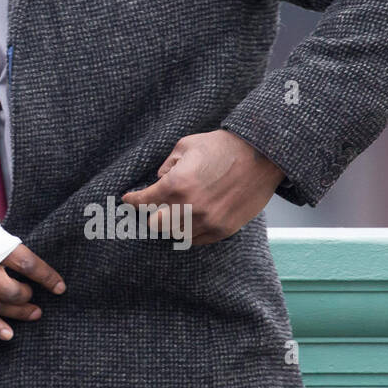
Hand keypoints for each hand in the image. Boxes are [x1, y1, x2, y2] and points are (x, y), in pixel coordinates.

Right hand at [0, 182, 64, 340]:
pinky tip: (7, 333)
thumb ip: (2, 238)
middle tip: (33, 295)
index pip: (27, 264)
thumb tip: (19, 255)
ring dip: (16, 313)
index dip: (47, 277)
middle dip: (28, 297)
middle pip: (12, 291)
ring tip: (31, 313)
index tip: (59, 286)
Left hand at [122, 129, 285, 246]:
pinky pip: (197, 240)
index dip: (133, 200)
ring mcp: (208, 221)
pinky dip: (190, 231)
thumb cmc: (221, 147)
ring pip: (176, 234)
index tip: (128, 199)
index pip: (144, 201)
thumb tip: (159, 181)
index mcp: (176, 185)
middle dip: (152, 213)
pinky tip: (190, 219)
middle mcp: (190, 207)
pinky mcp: (223, 229)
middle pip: (156, 225)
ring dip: (172, 223)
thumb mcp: (185, 147)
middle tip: (153, 205)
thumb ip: (166, 166)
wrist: (260, 156)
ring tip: (174, 211)